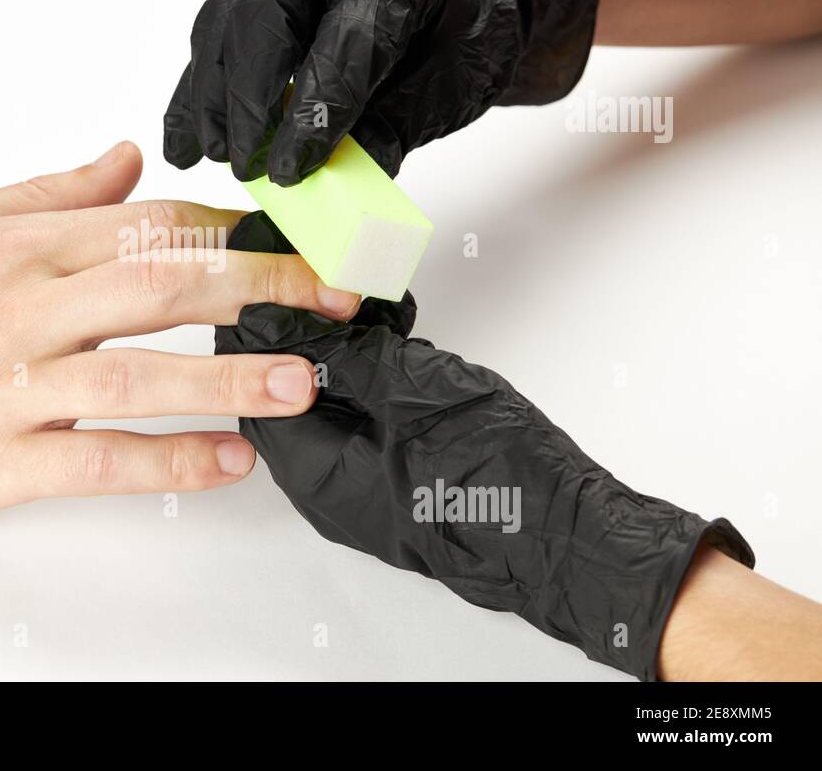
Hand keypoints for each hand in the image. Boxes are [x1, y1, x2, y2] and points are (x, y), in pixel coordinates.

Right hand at [0, 143, 361, 524]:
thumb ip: (47, 193)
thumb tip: (126, 158)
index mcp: (16, 246)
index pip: (148, 223)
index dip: (232, 229)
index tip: (292, 239)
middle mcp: (20, 307)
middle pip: (164, 285)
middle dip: (263, 286)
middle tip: (337, 297)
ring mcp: (6, 386)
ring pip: (141, 373)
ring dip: (233, 375)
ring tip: (304, 379)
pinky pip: (94, 458)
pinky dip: (166, 460)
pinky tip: (226, 462)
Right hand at [164, 0, 598, 184]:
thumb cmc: (458, 37)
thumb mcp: (440, 93)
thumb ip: (384, 139)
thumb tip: (333, 196)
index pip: (339, 46)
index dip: (311, 114)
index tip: (291, 169)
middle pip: (262, 22)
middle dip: (247, 101)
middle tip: (247, 164)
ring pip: (224, 24)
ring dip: (210, 97)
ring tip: (213, 154)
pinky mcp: (256, 0)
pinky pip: (211, 41)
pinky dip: (194, 95)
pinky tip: (185, 141)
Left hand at [216, 212, 751, 678]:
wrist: (569, 539)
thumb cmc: (497, 477)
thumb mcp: (410, 390)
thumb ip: (344, 355)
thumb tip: (291, 326)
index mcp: (317, 471)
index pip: (259, 391)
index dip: (268, 334)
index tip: (285, 288)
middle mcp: (330, 490)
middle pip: (294, 399)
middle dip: (313, 340)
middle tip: (337, 294)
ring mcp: (366, 492)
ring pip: (334, 410)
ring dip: (350, 358)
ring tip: (379, 316)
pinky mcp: (400, 485)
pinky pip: (367, 426)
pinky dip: (377, 384)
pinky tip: (403, 350)